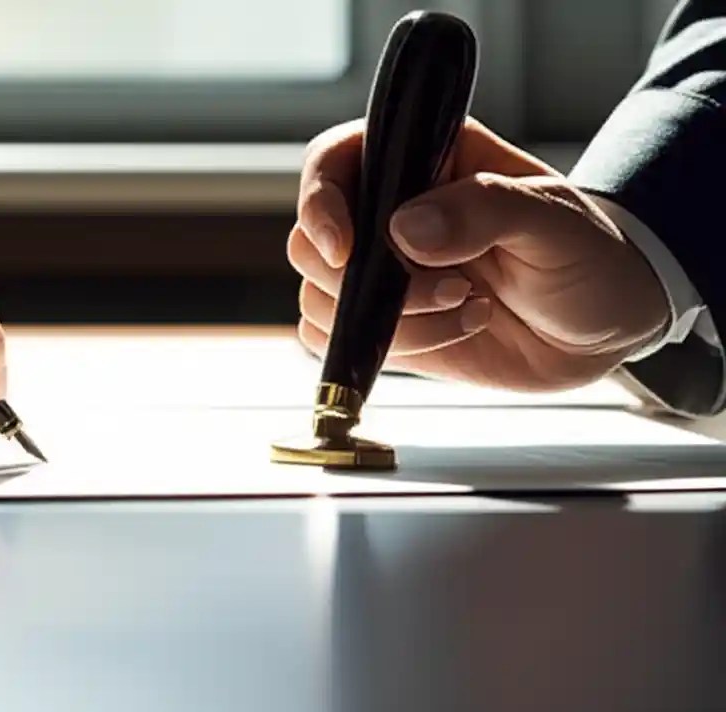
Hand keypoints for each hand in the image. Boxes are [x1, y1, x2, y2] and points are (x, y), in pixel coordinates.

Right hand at [288, 117, 669, 391]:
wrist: (603, 325)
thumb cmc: (587, 256)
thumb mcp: (553, 220)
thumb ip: (484, 210)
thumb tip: (406, 229)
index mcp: (422, 160)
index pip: (334, 162)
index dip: (321, 202)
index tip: (346, 249)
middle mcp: (387, 214)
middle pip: (311, 241)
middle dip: (366, 280)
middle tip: (450, 288)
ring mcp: (380, 274)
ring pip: (320, 299)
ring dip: (391, 319)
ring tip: (467, 309)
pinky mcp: (385, 326)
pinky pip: (342, 343)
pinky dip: (389, 348)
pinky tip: (454, 333)